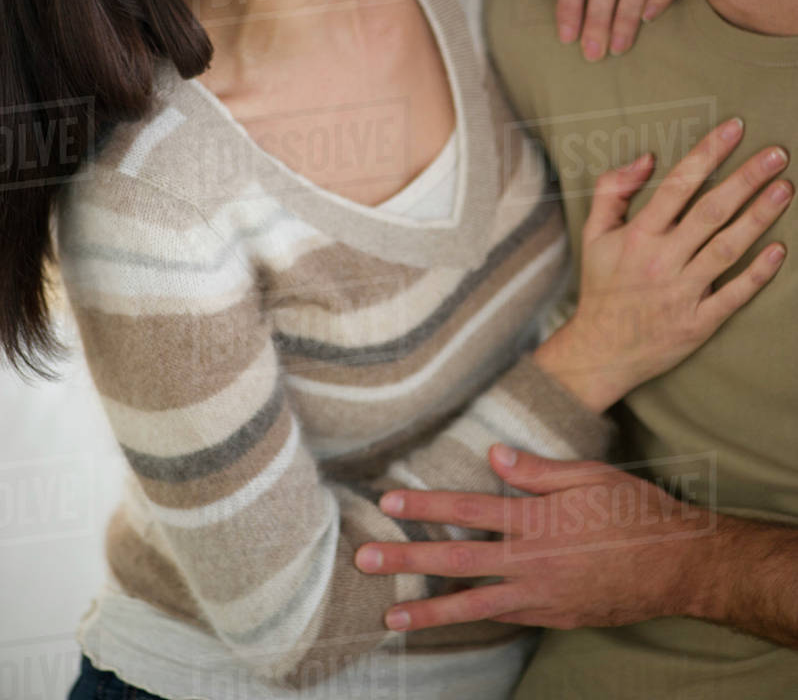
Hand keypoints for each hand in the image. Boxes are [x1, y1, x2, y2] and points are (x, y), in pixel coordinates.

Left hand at [355, 447, 705, 632]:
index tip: (388, 504)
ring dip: (429, 610)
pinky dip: (472, 621)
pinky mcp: (553, 618)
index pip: (468, 509)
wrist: (679, 566)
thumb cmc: (635, 511)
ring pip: (473, 605)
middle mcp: (531, 561)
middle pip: (457, 559)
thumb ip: (539, 469)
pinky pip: (504, 618)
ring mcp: (541, 596)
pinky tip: (449, 621)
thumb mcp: (591, 475)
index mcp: (536, 519)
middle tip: (365, 560)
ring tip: (391, 616)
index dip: (425, 506)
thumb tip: (495, 456)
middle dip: (407, 560)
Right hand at [533, 119, 791, 410]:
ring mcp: (682, 292)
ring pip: (727, 248)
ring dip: (758, 217)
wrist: (599, 351)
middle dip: (745, 179)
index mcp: (638, 235)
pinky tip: (779, 249)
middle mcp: (662, 260)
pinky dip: (757, 273)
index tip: (734, 129)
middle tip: (776, 154)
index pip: (678, 186)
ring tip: (785, 189)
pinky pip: (733, 294)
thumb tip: (646, 158)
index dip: (707, 154)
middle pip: (710, 211)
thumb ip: (613, 190)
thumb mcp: (594, 233)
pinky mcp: (699, 322)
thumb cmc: (601, 286)